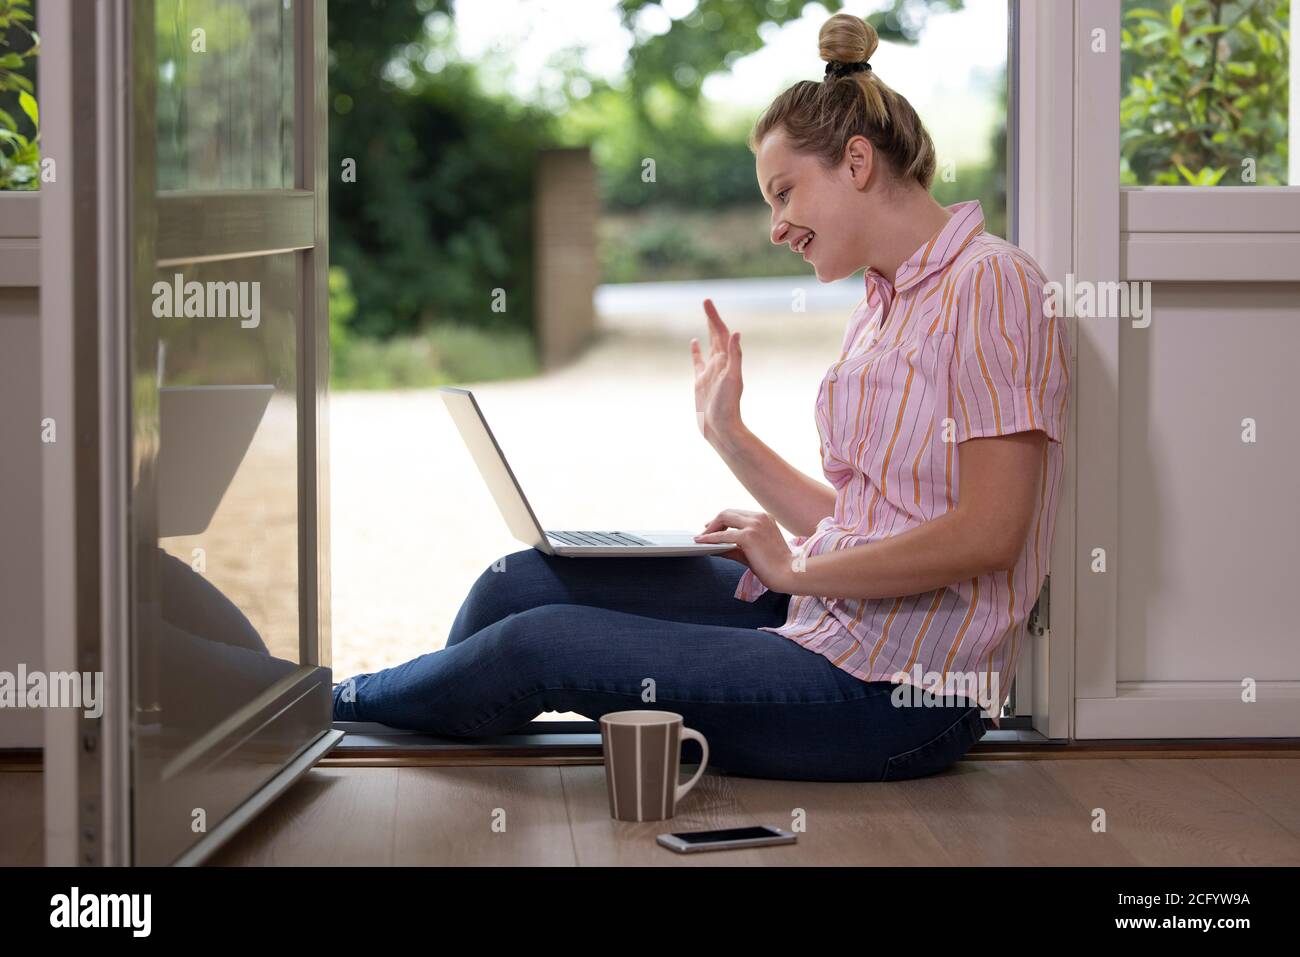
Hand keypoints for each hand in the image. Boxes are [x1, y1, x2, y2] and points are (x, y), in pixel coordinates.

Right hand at [690, 299, 743, 447]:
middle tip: (706, 302)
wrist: (721, 428)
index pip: (721, 333)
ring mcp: (710, 372)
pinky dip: (696, 350)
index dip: (714, 317)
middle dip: (711, 318)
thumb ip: (735, 356)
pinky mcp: (701, 381)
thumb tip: (736, 333)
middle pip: (716, 335)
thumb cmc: (728, 406)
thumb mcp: (732, 379)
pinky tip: (694, 342)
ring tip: (706, 317)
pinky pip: (698, 361)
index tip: (706, 301)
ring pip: (709, 346)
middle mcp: (720, 363)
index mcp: (726, 360)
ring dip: (707, 331)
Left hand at [693, 508, 794, 593]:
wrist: (790, 573)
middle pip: (728, 512)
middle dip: (714, 522)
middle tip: (703, 533)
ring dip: (710, 528)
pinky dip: (710, 538)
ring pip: (724, 518)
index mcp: (765, 518)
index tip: (712, 527)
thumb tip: (716, 548)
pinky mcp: (748, 536)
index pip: (737, 513)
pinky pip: (723, 536)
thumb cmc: (776, 566)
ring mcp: (754, 525)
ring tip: (701, 538)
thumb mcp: (753, 552)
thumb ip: (735, 547)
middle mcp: (760, 517)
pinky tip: (702, 542)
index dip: (722, 520)